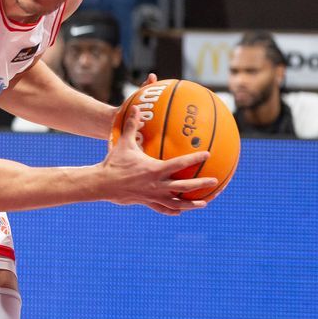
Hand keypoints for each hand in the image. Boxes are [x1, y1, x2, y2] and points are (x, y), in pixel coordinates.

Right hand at [100, 107, 217, 214]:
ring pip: (177, 203)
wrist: (102, 184)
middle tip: (215, 181)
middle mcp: (158, 184)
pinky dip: (173, 210)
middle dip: (201, 184)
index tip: (207, 155)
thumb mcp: (124, 143)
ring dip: (192, 204)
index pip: (180, 164)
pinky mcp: (147, 202)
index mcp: (155, 169)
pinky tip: (180, 211)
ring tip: (204, 203)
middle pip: (185, 186)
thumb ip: (132, 125)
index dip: (195, 159)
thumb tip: (136, 107)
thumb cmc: (114, 162)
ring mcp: (153, 196)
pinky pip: (163, 209)